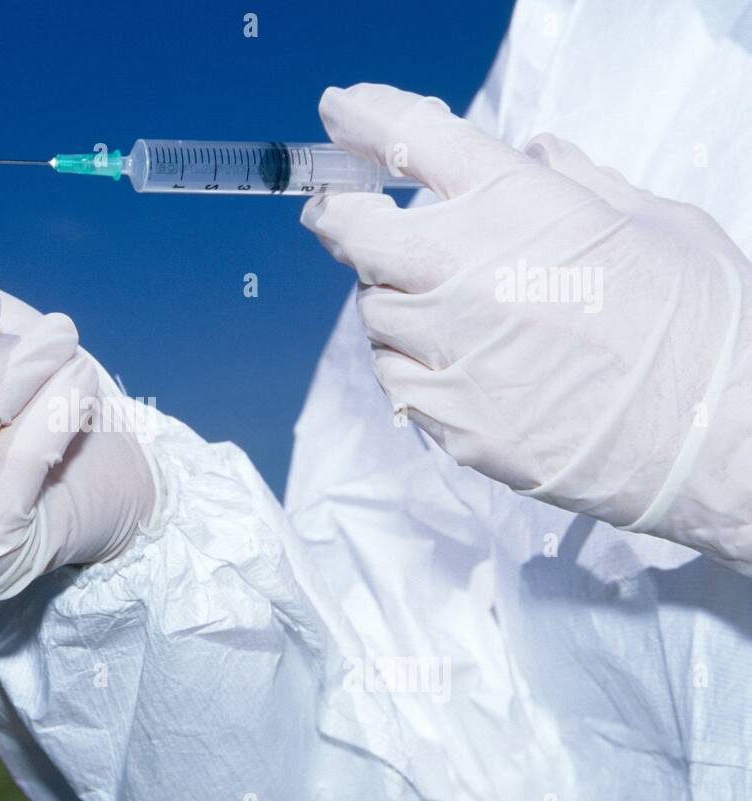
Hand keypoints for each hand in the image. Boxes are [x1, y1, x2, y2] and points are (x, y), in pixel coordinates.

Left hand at [302, 83, 751, 568]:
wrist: (723, 438)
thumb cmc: (703, 328)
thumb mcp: (655, 224)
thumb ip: (582, 184)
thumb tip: (539, 156)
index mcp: (517, 204)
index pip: (408, 137)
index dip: (362, 119)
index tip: (341, 113)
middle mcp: (463, 269)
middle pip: (353, 230)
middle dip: (338, 214)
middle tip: (336, 211)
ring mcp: (449, 348)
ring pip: (374, 310)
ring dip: (392, 298)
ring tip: (440, 304)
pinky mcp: (448, 417)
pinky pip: (394, 376)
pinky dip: (408, 360)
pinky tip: (449, 361)